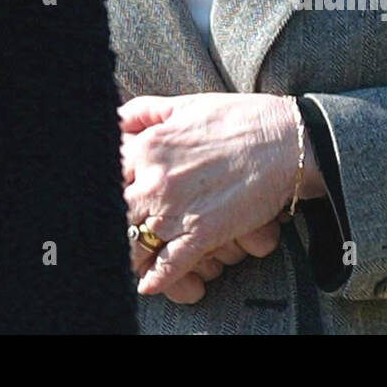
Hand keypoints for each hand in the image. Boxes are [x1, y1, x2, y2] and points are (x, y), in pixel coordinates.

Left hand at [119, 92, 319, 297]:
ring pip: (131, 244)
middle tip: (110, 231)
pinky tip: (148, 282)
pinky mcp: (201, 235)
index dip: (102, 189)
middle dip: (111, 224)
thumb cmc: (237, 118)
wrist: (285, 141)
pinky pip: (166, 267)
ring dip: (127, 254)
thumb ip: (143, 112)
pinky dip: (153, 279)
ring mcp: (176, 210)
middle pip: (112, 213)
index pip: (104, 175)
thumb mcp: (184, 104)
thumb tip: (115, 121)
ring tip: (125, 259)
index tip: (103, 198)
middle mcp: (154, 179)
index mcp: (147, 146)